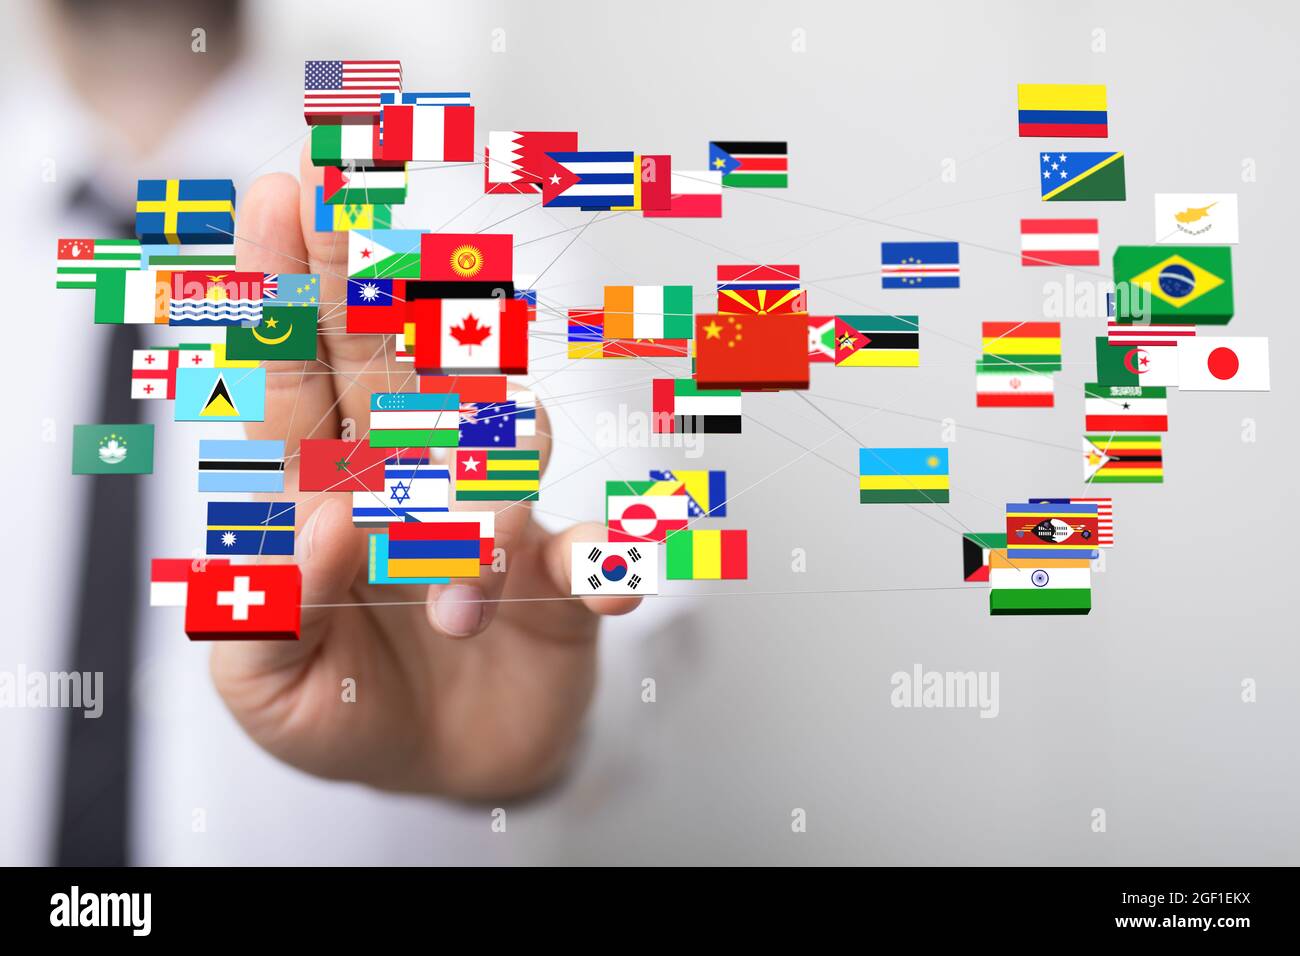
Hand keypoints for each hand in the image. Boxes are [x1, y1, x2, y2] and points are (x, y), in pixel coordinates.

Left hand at [210, 147, 640, 798]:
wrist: (444, 771)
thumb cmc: (344, 710)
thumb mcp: (268, 691)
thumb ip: (267, 616)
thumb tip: (322, 528)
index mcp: (323, 500)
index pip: (300, 381)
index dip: (286, 291)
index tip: (281, 195)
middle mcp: (410, 487)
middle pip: (394, 369)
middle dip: (370, 282)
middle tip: (356, 190)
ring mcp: (490, 523)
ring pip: (504, 448)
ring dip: (490, 490)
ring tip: (459, 602)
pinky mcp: (560, 579)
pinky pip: (595, 554)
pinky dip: (608, 560)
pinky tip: (604, 578)